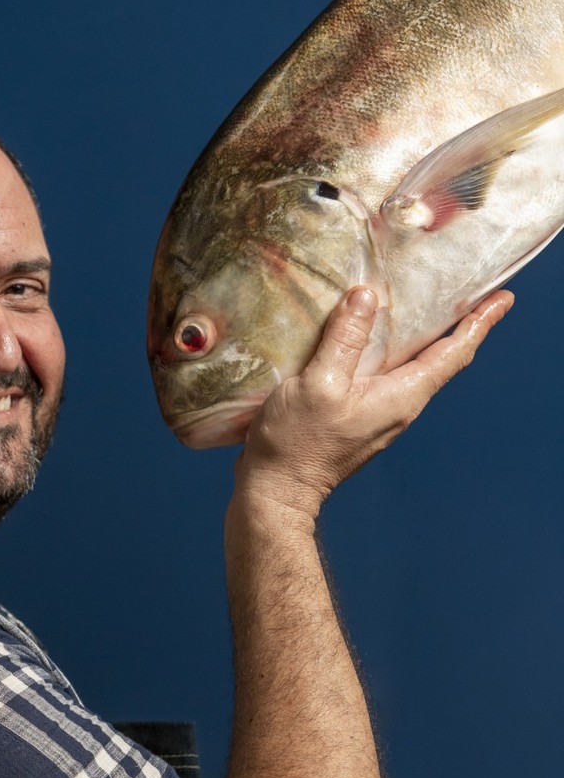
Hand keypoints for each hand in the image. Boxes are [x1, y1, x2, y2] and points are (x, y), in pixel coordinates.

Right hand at [236, 285, 512, 520]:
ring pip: (410, 365)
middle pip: (438, 357)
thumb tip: (367, 297)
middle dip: (456, 322)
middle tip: (466, 286)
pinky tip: (368, 334)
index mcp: (402, 395)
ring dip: (420, 334)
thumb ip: (345, 339)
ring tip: (420, 300)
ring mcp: (379, 413)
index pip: (454, 353)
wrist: (275, 491)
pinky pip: (383, 375)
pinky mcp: (357, 416)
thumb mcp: (320, 383)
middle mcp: (400, 404)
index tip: (503, 298)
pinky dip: (386, 349)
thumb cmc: (298, 443)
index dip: (480, 323)